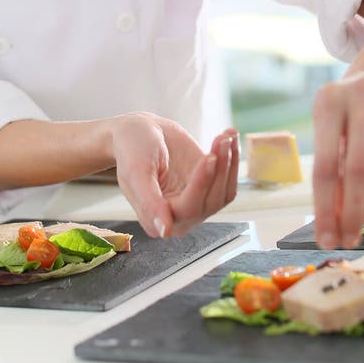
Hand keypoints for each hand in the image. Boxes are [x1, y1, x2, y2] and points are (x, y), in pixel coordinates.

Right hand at [112, 112, 238, 237]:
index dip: (202, 183)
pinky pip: (227, 179)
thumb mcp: (136, 172)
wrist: (139, 131)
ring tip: (227, 135)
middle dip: (220, 169)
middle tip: (222, 139)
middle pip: (211, 201)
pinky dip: (232, 159)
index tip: (210, 156)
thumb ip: (149, 202)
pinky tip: (230, 137)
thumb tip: (164, 232)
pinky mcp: (207, 186)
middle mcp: (179, 217)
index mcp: (157, 220)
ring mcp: (195, 201)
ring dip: (229, 163)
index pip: (189, 208)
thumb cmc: (131, 149)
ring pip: (224, 192)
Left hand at [312, 70, 363, 248]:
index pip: (324, 165)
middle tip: (348, 238)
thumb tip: (333, 220)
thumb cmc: (346, 111)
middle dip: (353, 212)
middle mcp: (363, 98)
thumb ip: (329, 168)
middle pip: (358, 168)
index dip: (325, 207)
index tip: (325, 238)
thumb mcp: (328, 127)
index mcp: (330, 101)